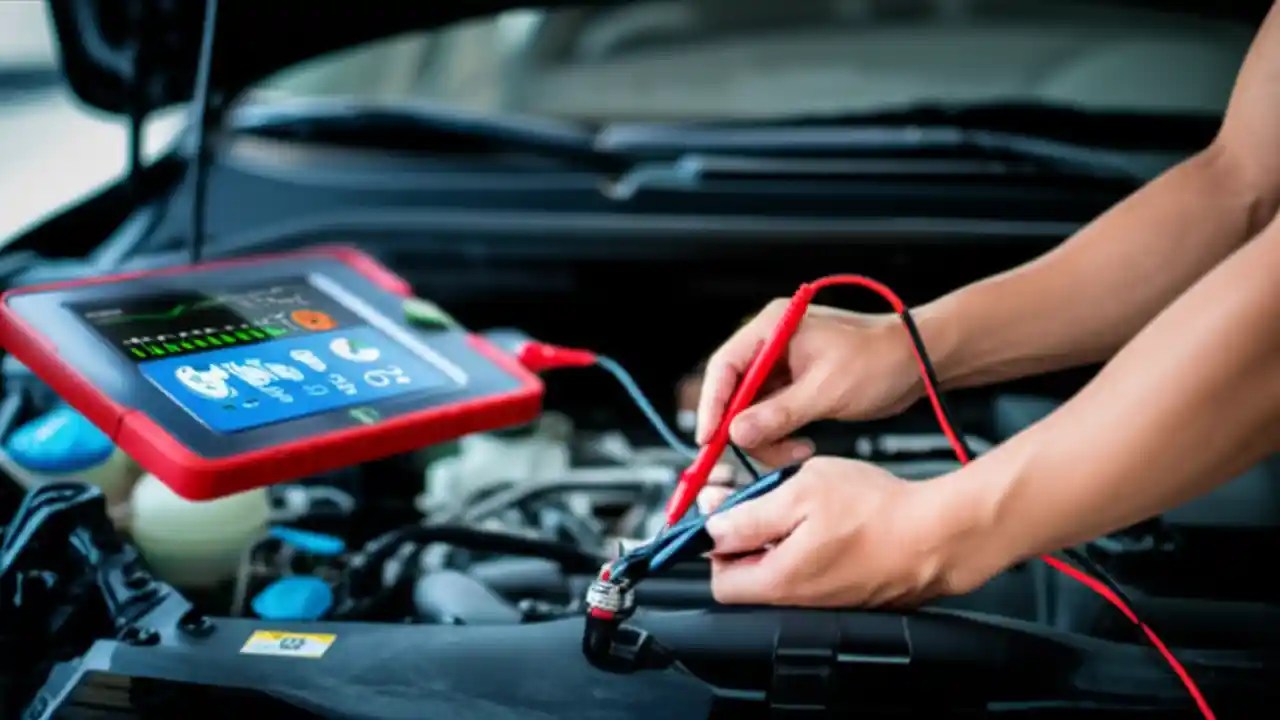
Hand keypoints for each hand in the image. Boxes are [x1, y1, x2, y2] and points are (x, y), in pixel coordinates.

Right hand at [696, 302, 922, 465]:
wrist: (918, 361)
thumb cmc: (880, 359)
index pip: (724, 366)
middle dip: (744, 428)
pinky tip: (802, 443)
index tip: (709, 438)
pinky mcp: (795, 385)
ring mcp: (783, 365)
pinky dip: (781, 435)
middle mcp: (772, 343)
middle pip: (734, 392)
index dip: (712, 404)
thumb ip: (779, 414)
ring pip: (752, 409)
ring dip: (767, 437)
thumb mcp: (826, 391)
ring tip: (796, 450)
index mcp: (773, 327)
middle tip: (760, 453)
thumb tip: (737, 432)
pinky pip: (772, 415)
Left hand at [704, 457, 1001, 607]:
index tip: (723, 507)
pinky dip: (807, 542)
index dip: (714, 541)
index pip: (718, 578)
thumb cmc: (879, 511)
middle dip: (744, 531)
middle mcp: (800, 600)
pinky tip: (823, 515)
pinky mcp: (850, 591)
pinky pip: (812, 569)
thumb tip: (712, 529)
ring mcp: (827, 598)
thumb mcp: (800, 493)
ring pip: (781, 568)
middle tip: (754, 493)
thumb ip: (749, 515)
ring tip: (794, 498)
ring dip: (776, 533)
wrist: (941, 533)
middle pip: (748, 574)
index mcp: (779, 580)